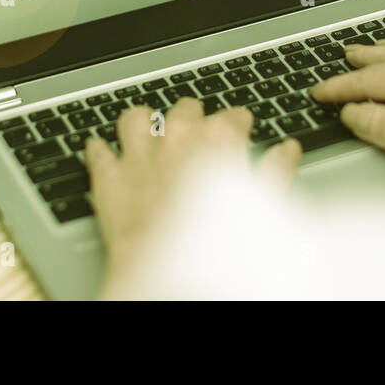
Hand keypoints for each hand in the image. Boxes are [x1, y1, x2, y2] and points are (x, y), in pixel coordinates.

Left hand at [85, 97, 300, 284]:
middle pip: (185, 109)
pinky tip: (102, 150)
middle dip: (192, 117)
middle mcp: (176, 139)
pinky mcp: (108, 178)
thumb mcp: (263, 205)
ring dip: (143, 122)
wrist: (172, 275)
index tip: (240, 129)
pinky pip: (97, 151)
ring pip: (136, 118)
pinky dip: (100, 150)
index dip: (238, 122)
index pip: (232, 116)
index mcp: (218, 141)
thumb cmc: (220, 246)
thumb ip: (276, 172)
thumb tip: (287, 150)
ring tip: (148, 130)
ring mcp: (138, 155)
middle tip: (197, 132)